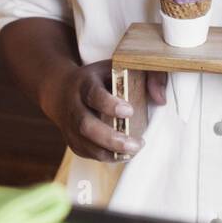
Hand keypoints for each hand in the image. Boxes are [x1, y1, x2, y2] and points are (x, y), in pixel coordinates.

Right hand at [41, 59, 164, 162]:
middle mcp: (73, 105)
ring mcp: (70, 125)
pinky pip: (87, 152)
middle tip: (136, 144)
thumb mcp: (120, 65)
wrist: (60, 89)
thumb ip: (147, 74)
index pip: (93, 94)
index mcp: (84, 82)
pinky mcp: (72, 140)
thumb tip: (161, 99)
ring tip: (134, 151)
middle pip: (86, 125)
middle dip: (111, 138)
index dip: (109, 104)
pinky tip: (124, 154)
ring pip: (85, 143)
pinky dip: (105, 157)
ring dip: (110, 152)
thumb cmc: (99, 78)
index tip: (129, 111)